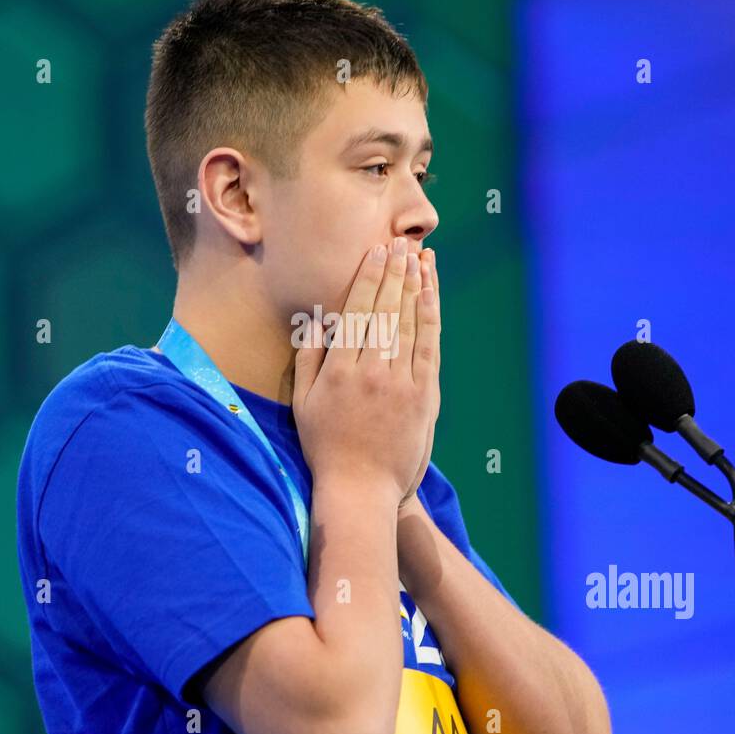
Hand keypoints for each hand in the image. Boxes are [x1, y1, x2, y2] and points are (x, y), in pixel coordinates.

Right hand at [293, 237, 439, 510]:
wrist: (361, 489)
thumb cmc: (326, 448)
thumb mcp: (304, 404)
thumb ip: (309, 360)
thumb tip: (315, 322)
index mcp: (339, 371)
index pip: (356, 312)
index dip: (367, 278)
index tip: (375, 253)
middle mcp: (370, 372)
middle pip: (385, 311)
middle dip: (394, 273)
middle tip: (400, 244)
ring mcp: (400, 384)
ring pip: (409, 324)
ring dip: (415, 288)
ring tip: (419, 259)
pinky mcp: (423, 397)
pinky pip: (428, 349)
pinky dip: (430, 319)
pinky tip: (430, 296)